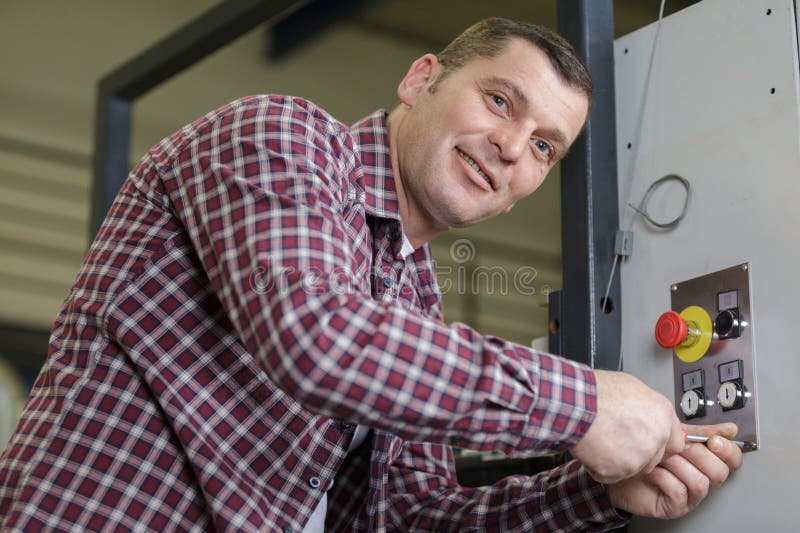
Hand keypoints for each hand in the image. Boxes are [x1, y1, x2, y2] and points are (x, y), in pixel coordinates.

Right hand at [570, 370, 684, 482]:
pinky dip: (602, 466)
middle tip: (619, 438)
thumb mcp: (631, 387)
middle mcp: (657, 437)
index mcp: (663, 415)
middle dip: (639, 452)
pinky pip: (612, 474)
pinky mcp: (620, 471)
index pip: (676, 441)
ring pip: (634, 467)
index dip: (659, 441)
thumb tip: (648, 412)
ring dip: (620, 460)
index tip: (648, 440)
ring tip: (603, 440)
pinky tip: (594, 448)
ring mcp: (640, 457)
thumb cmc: (597, 393)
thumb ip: (647, 406)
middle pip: (655, 457)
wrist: (576, 405)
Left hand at [606, 422, 743, 517]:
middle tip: (678, 445)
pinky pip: (679, 491)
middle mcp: (700, 479)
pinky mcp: (674, 507)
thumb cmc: (644, 451)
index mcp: (704, 461)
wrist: (618, 465)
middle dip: (698, 455)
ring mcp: (689, 495)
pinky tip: (652, 470)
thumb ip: (700, 432)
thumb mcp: (672, 434)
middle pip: (720, 472)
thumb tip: (730, 429)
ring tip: (659, 457)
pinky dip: (663, 477)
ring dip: (677, 464)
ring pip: (701, 482)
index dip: (728, 451)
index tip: (714, 440)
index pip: (732, 460)